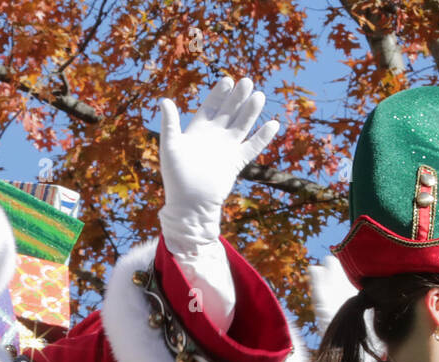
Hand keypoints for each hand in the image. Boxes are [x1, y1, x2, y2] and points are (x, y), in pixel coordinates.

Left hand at [158, 76, 280, 255]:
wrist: (190, 204)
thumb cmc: (176, 177)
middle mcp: (214, 136)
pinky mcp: (237, 162)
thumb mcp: (170, 147)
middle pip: (229, 112)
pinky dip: (262, 136)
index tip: (228, 80)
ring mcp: (227, 148)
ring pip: (242, 125)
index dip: (219, 94)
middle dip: (238, 98)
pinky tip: (273, 124)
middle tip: (247, 82)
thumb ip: (170, 124)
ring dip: (250, 112)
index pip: (211, 107)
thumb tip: (165, 100)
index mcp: (198, 130)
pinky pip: (252, 146)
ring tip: (259, 96)